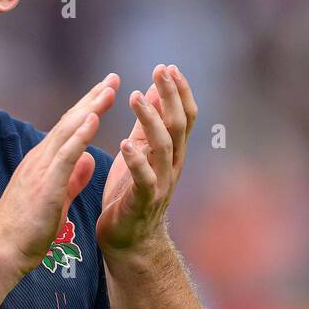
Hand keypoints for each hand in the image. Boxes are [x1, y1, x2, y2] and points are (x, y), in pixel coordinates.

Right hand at [0, 74, 118, 276]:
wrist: (2, 252)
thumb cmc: (25, 232)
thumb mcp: (55, 201)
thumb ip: (72, 180)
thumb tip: (89, 162)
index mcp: (42, 164)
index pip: (68, 129)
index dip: (87, 108)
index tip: (105, 92)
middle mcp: (39, 160)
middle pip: (69, 122)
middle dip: (92, 98)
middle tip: (111, 78)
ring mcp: (40, 170)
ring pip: (67, 131)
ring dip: (89, 108)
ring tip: (108, 89)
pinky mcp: (44, 184)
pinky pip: (65, 154)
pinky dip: (80, 134)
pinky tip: (93, 118)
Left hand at [96, 63, 197, 254]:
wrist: (130, 242)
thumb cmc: (131, 194)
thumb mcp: (140, 153)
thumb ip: (148, 126)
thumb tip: (155, 91)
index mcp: (171, 153)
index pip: (184, 116)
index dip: (179, 92)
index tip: (169, 67)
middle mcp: (172, 165)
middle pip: (178, 125)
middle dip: (170, 96)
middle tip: (159, 71)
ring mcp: (161, 184)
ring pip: (162, 147)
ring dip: (149, 119)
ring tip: (135, 97)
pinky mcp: (144, 202)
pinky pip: (144, 180)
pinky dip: (136, 161)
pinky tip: (124, 144)